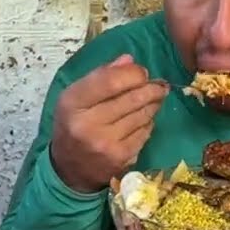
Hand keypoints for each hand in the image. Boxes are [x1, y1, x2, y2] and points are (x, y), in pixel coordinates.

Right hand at [50, 55, 167, 192]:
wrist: (69, 169)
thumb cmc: (74, 124)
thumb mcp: (76, 96)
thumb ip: (101, 75)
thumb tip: (130, 60)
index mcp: (73, 103)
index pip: (111, 80)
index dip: (133, 73)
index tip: (142, 72)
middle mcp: (88, 124)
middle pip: (132, 97)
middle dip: (151, 88)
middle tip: (159, 85)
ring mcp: (106, 144)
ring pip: (142, 115)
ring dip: (153, 104)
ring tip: (155, 98)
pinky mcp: (121, 158)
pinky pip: (145, 132)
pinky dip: (148, 123)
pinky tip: (144, 119)